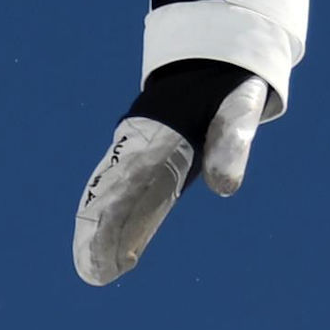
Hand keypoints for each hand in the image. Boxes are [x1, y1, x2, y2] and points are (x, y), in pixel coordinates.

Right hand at [72, 58, 269, 284]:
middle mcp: (142, 142)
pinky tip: (112, 246)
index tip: (111, 253)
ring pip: (114, 190)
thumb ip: (231, 143)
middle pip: (116, 190)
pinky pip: (122, 186)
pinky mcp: (145, 154)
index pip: (134, 182)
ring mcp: (139, 148)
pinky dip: (113, 213)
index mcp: (161, 134)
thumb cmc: (229, 86)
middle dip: (102, 230)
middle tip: (92, 271)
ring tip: (93, 269)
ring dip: (102, 227)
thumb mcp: (237, 108)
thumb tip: (225, 189)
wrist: (212, 58)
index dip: (119, 217)